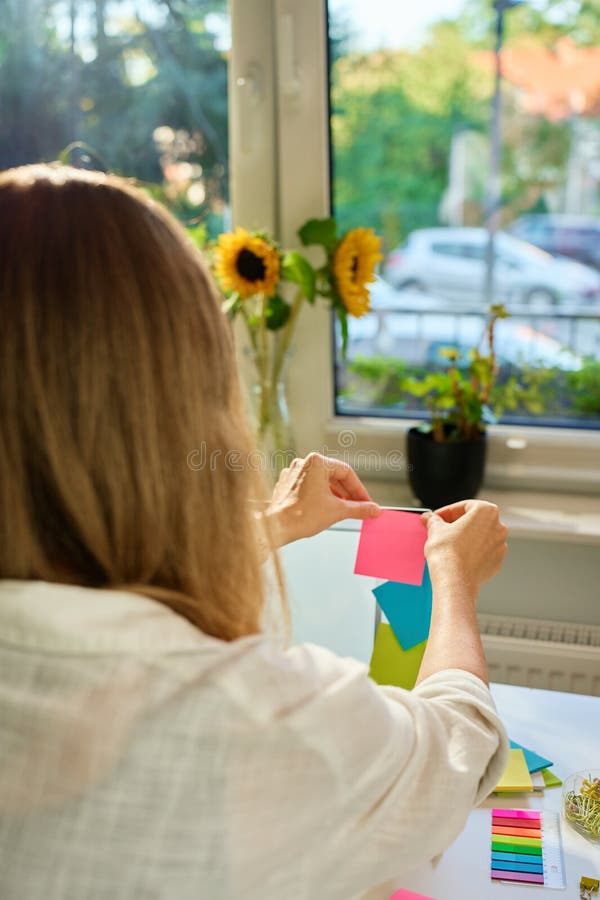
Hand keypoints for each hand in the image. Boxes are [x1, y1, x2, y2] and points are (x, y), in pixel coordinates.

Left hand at [266, 453, 380, 545]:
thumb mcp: (338, 511)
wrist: (278, 527)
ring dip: (334, 495)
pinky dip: (319, 496)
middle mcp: (303, 463)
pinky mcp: (286, 484)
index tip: (366, 501)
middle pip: (334, 476)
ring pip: (321, 481)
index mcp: (317, 462)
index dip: (359, 489)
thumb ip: (359, 508)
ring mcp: (293, 473)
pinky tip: (325, 508)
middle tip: (358, 507)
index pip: (347, 472)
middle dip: (347, 493)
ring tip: (343, 509)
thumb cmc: (301, 516)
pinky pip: (308, 487)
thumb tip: (373, 509)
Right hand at [422, 499, 507, 595]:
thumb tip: (430, 518)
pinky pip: (483, 552)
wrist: (454, 580)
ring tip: (449, 543)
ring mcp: (500, 546)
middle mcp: (498, 527)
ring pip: (480, 536)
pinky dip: (472, 551)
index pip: (465, 506)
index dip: (447, 511)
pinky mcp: (497, 562)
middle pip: (475, 520)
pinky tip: (458, 555)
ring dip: (466, 537)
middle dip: (458, 524)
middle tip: (441, 528)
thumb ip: (434, 520)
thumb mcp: (436, 529)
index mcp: (486, 511)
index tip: (437, 517)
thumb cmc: (448, 553)